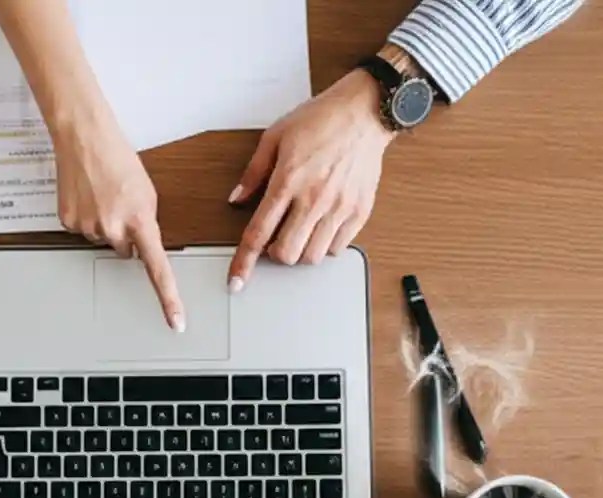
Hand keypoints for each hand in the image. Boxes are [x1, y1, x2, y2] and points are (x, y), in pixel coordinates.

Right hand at [54, 116, 184, 331]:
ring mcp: (87, 227)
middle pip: (125, 251)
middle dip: (125, 234)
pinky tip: (87, 197)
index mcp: (139, 220)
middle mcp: (112, 228)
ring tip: (103, 195)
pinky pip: (83, 231)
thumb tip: (141, 243)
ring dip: (105, 223)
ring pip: (102, 240)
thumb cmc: (118, 158)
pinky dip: (86, 217)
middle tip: (120, 206)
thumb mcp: (146, 192)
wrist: (84, 137)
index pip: (158, 268)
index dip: (168, 298)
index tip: (175, 321)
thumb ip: (146, 222)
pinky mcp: (68, 222)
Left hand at [227, 70, 393, 289]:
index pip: (258, 233)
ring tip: (300, 231)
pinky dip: (325, 246)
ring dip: (300, 251)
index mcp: (288, 181)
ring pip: (313, 256)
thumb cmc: (322, 119)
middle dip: (275, 255)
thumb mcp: (276, 136)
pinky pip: (338, 247)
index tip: (236, 281)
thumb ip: (253, 172)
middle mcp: (314, 198)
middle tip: (275, 240)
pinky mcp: (360, 211)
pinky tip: (321, 227)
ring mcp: (339, 207)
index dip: (243, 262)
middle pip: (287, 254)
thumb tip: (236, 198)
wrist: (366, 111)